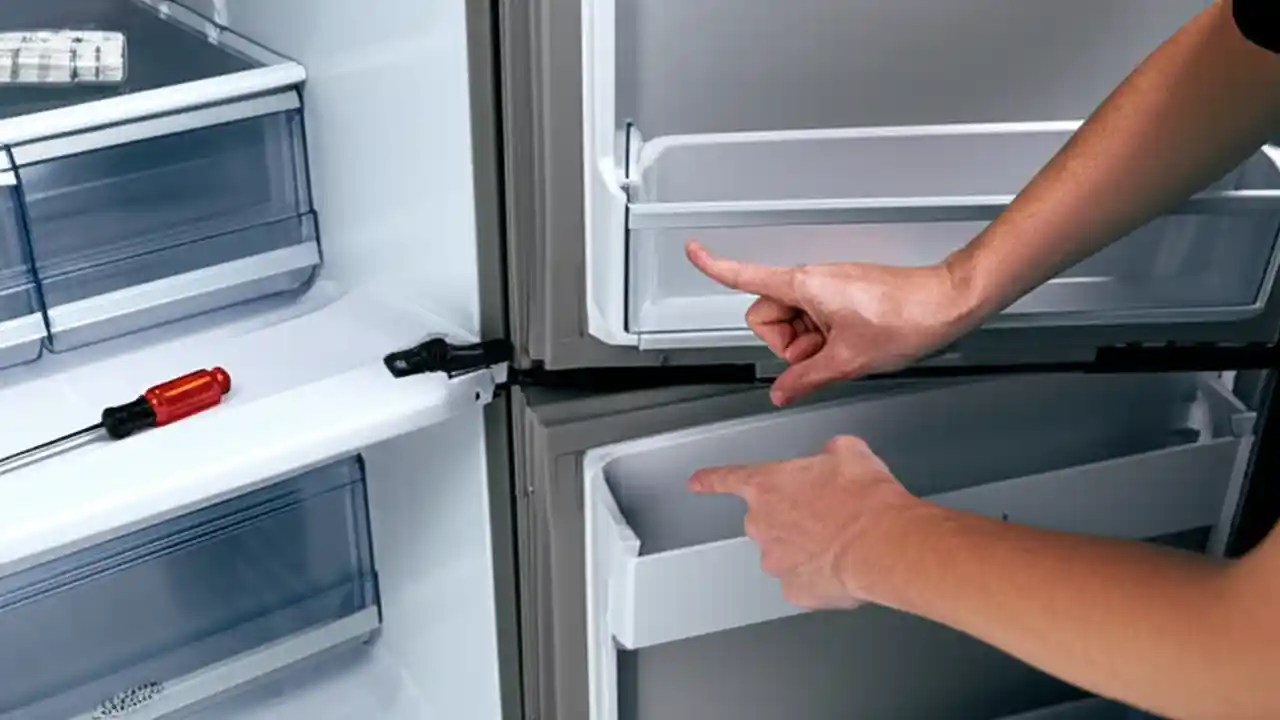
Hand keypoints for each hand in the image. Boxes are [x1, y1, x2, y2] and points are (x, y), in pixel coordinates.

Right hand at [686, 241, 980, 405]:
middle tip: (821, 356)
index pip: (746, 276)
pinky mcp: (842, 294)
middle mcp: (811, 281)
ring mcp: (827, 287)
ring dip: (809, 344)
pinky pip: (815, 320)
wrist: (946, 303)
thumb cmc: (906, 319)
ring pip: (793, 322)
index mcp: (804, 287)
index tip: (692, 251)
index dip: (715, 265)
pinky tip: (852, 344)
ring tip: (845, 350)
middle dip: (785, 343)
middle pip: (768, 316)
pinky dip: (824, 338)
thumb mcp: (848, 361)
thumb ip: (806, 379)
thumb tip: (781, 391)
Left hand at [688, 436, 925, 609]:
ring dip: (807, 548)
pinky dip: (820, 575)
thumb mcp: (849, 454)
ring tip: (841, 542)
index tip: (695, 483)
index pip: (728, 479)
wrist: (882, 544)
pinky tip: (841, 566)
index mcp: (767, 487)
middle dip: (792, 519)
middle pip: (767, 520)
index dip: (710, 480)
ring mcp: (775, 562)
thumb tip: (831, 459)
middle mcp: (762, 525)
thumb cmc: (864, 498)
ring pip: (786, 553)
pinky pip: (803, 581)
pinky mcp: (794, 592)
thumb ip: (828, 454)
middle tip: (827, 517)